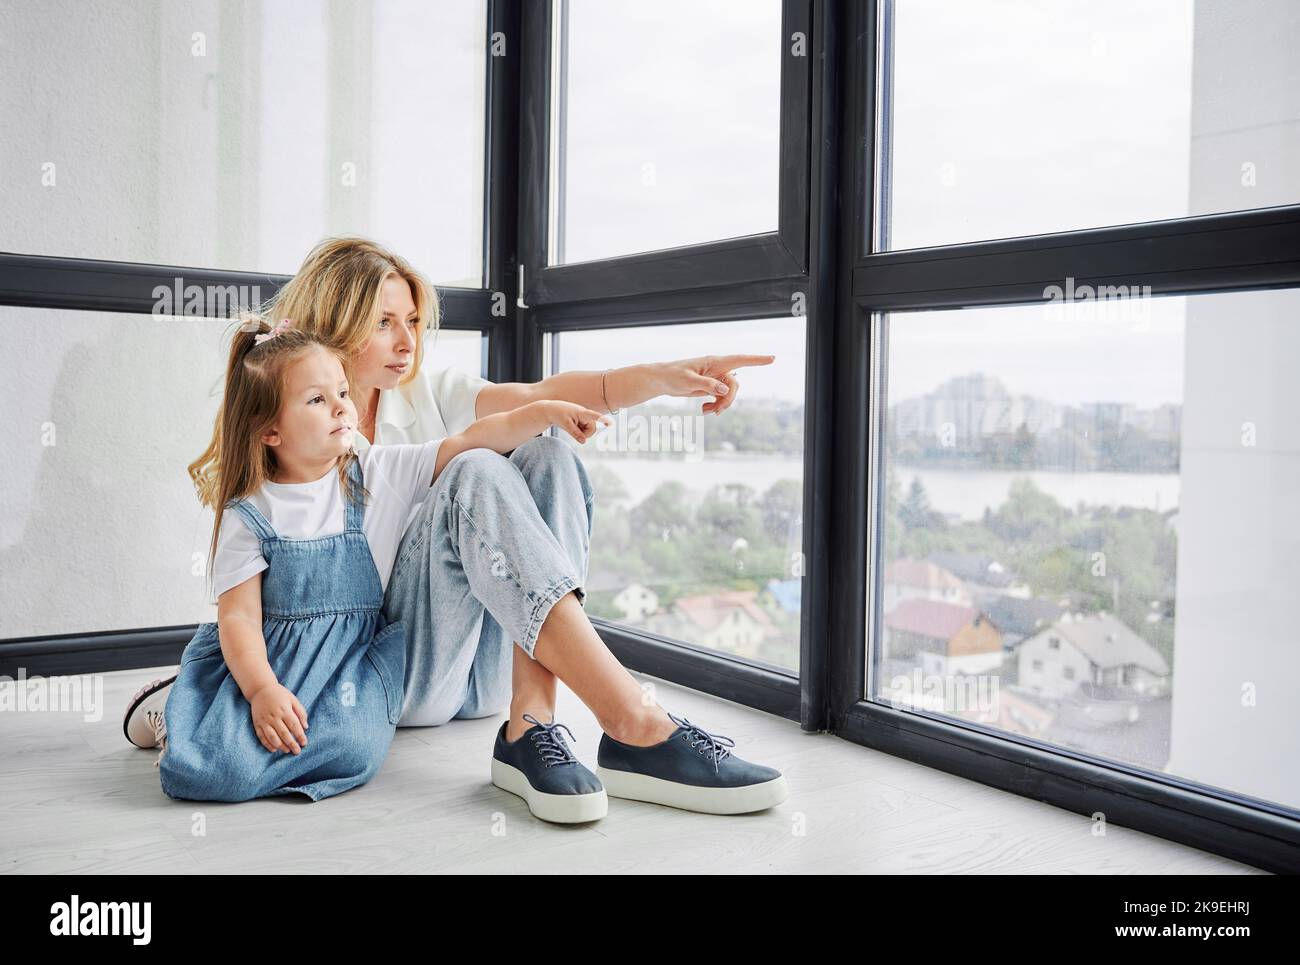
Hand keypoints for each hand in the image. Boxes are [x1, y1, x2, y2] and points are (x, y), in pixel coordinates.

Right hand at [249, 682, 309, 754]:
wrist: (260, 690)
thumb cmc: (280, 694)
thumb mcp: (293, 699)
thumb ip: (301, 712)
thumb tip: (306, 727)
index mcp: (284, 710)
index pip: (294, 725)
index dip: (300, 735)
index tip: (304, 743)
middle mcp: (274, 716)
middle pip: (284, 733)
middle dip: (291, 744)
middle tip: (297, 751)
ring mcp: (264, 721)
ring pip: (272, 737)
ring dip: (280, 746)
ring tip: (287, 751)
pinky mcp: (257, 724)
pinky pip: (261, 737)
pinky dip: (267, 744)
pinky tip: (274, 749)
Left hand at [542, 400, 610, 443]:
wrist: (551, 410)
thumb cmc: (558, 414)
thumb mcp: (565, 424)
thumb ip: (575, 433)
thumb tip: (584, 442)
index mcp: (582, 412)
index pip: (594, 416)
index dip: (603, 420)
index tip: (611, 423)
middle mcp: (586, 414)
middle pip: (592, 429)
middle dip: (585, 434)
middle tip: (573, 431)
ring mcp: (584, 418)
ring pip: (589, 431)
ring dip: (581, 432)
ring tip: (571, 426)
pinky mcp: (582, 421)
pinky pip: (584, 430)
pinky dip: (579, 431)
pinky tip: (572, 426)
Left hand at [655, 353, 775, 415]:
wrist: (661, 380)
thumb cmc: (672, 376)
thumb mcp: (688, 381)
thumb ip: (707, 385)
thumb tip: (724, 389)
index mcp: (714, 362)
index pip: (740, 360)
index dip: (756, 360)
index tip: (772, 359)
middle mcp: (718, 369)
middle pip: (734, 386)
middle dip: (728, 400)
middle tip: (716, 411)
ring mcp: (715, 379)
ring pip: (728, 394)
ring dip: (720, 405)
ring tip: (705, 412)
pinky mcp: (711, 387)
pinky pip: (721, 398)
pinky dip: (715, 407)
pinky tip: (704, 411)